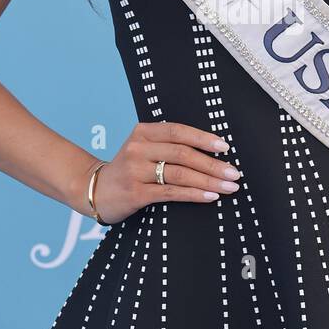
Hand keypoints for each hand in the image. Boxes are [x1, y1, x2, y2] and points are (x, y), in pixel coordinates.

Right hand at [90, 120, 241, 224]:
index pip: (178, 131)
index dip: (203, 138)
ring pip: (180, 174)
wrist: (95, 189)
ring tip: (228, 187)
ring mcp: (136, 171)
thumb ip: (169, 145)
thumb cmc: (129, 169)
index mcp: (142, 132)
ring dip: (209, 181)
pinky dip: (194, 194)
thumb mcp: (143, 148)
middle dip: (213, 165)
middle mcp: (138, 149)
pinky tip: (210, 196)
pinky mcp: (136, 193)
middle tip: (234, 173)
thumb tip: (211, 150)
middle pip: (183, 154)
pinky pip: (171, 192)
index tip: (225, 147)